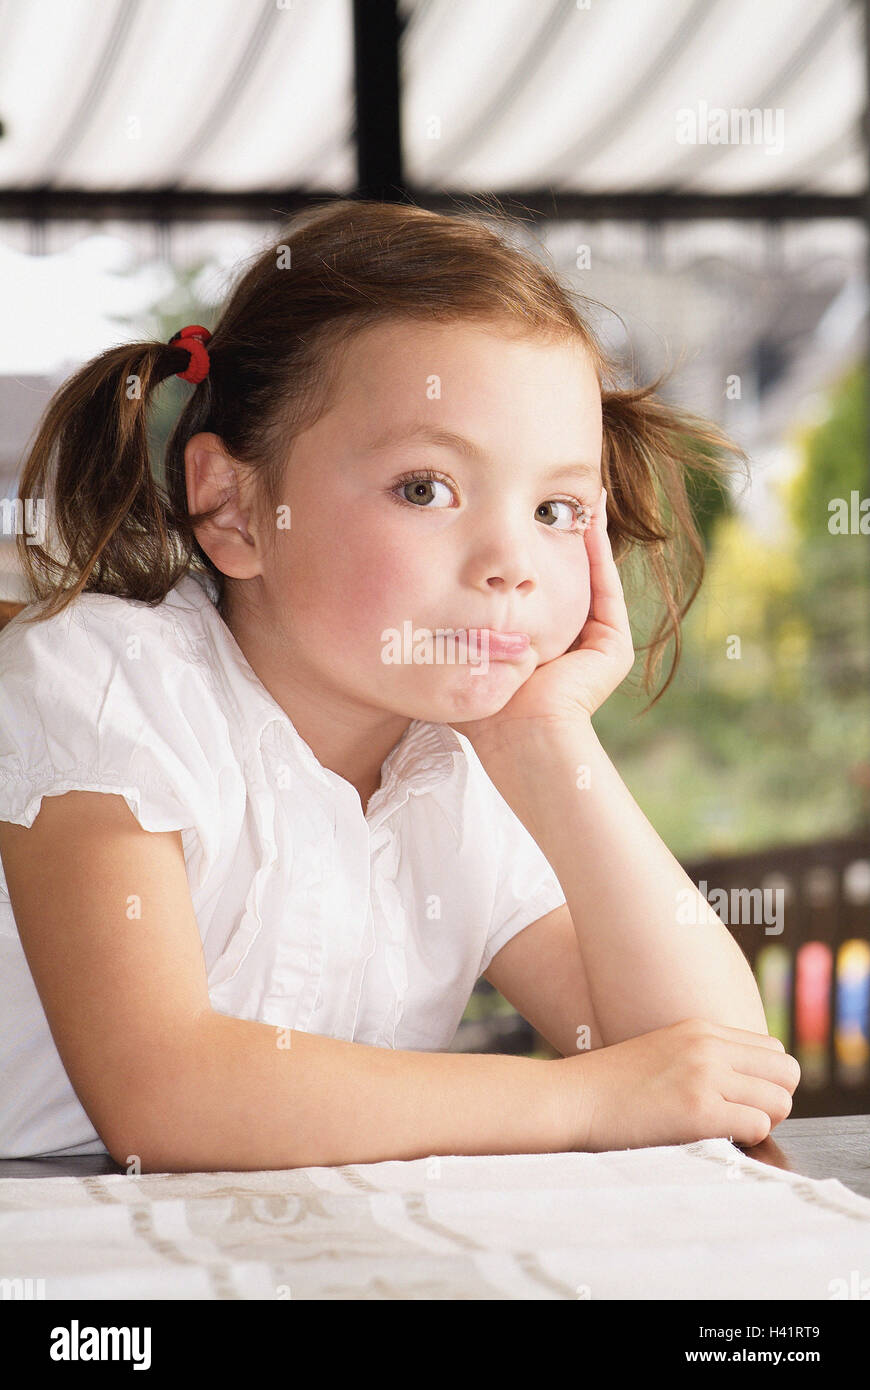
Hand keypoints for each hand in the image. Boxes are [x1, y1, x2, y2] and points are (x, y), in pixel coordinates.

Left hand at [450, 488, 635, 744]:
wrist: (519, 740)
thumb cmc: (481, 713)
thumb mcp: (462, 660)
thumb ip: (448, 634)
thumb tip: (403, 604)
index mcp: (536, 650)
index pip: (532, 594)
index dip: (524, 557)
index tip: (511, 517)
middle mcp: (569, 646)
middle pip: (564, 580)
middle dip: (554, 540)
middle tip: (544, 497)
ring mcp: (595, 646)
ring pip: (589, 577)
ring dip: (584, 536)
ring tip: (578, 494)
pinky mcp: (612, 647)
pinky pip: (605, 589)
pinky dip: (598, 553)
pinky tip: (588, 519)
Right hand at [557, 1018, 799, 1151]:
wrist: (572, 1098)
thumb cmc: (612, 1085)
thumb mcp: (664, 1051)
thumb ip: (704, 1057)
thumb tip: (747, 1084)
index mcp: (701, 1028)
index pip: (774, 1049)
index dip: (766, 1081)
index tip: (743, 1100)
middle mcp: (708, 1045)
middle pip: (787, 1071)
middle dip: (775, 1100)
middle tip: (744, 1118)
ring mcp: (704, 1076)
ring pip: (779, 1101)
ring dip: (762, 1122)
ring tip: (728, 1130)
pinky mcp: (698, 1110)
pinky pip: (757, 1125)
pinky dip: (746, 1140)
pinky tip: (715, 1139)